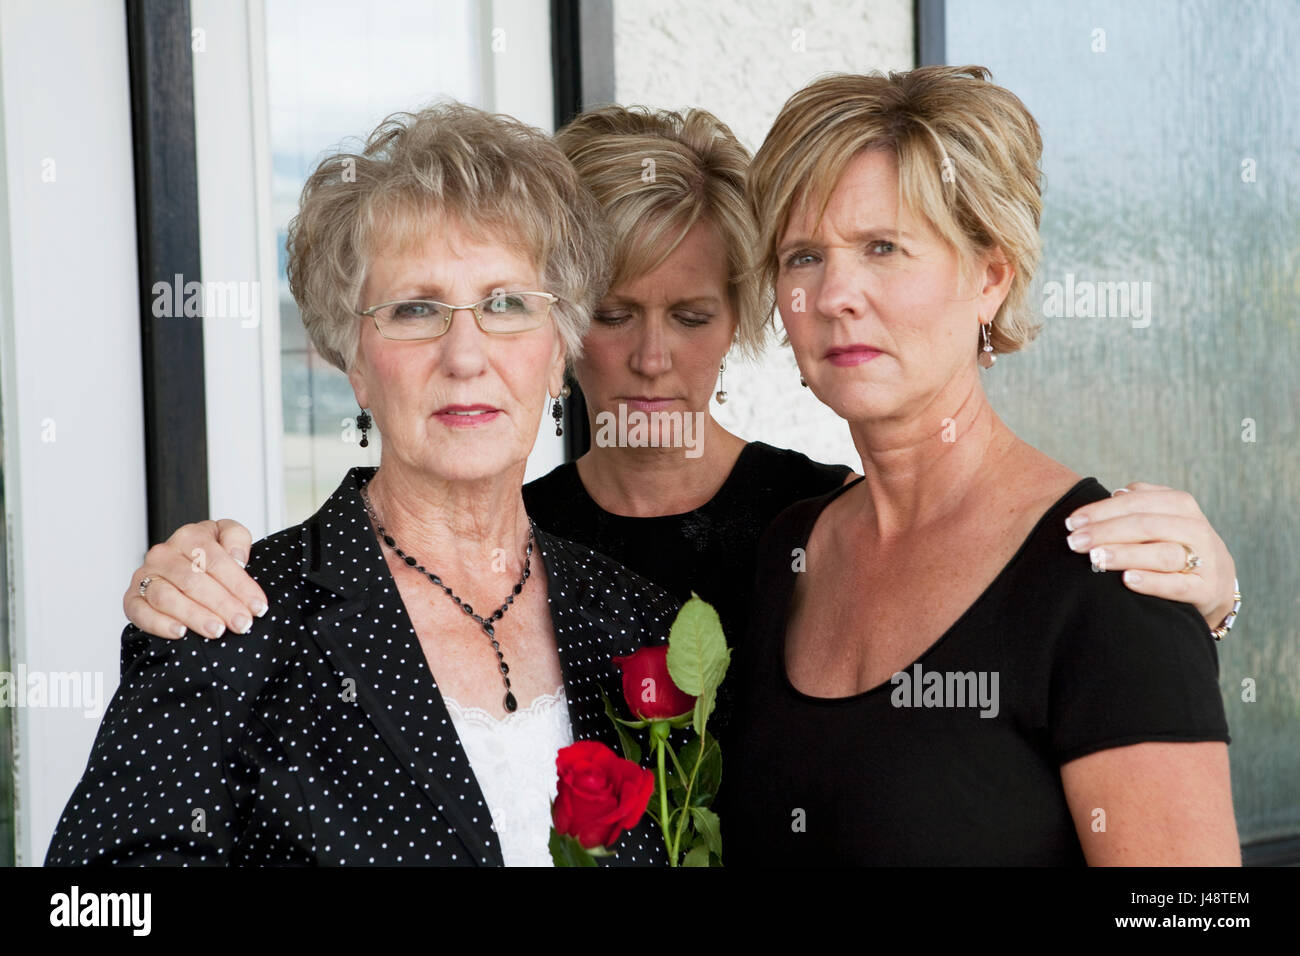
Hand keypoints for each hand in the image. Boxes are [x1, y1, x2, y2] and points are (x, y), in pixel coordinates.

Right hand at [124, 519, 266, 638]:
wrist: (182, 566)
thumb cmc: (208, 556)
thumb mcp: (227, 536)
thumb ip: (236, 538)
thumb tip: (237, 557)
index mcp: (190, 536)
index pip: (216, 561)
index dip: (239, 585)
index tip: (257, 606)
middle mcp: (164, 554)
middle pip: (193, 580)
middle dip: (222, 604)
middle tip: (241, 623)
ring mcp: (145, 576)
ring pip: (167, 597)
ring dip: (194, 616)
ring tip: (217, 630)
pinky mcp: (132, 598)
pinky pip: (141, 612)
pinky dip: (160, 624)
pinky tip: (181, 633)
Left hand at [1064, 482, 1236, 628]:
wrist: (1215, 582)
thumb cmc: (1173, 544)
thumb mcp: (1159, 519)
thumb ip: (1133, 506)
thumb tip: (1102, 500)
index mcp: (1180, 504)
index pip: (1136, 501)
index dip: (1101, 510)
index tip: (1071, 522)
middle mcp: (1195, 527)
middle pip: (1146, 525)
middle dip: (1105, 532)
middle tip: (1074, 542)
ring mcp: (1205, 558)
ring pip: (1163, 553)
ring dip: (1126, 554)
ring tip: (1095, 558)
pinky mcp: (1207, 588)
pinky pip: (1178, 584)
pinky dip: (1152, 582)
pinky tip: (1127, 580)